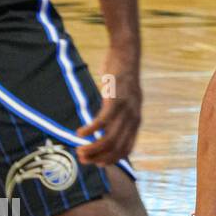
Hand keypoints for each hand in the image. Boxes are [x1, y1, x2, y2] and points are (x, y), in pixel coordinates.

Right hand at [76, 49, 141, 164]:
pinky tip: (79, 133)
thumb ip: (118, 115)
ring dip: (92, 148)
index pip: (127, 149)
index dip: (111, 159)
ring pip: (108, 138)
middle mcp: (133, 116)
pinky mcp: (115, 99)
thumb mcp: (124, 100)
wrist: (126, 52)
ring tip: (79, 150)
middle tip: (83, 159)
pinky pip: (101, 121)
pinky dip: (89, 130)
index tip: (98, 163)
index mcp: (136, 119)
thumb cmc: (121, 77)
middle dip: (98, 158)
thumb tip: (105, 130)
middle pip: (116, 147)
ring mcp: (125, 108)